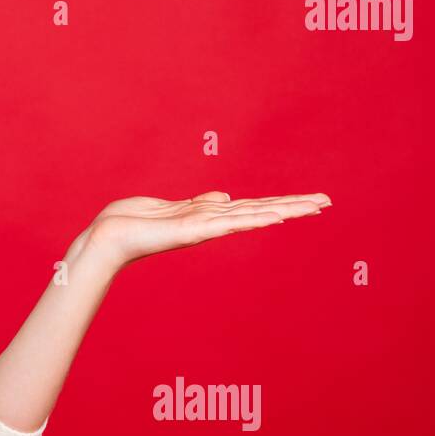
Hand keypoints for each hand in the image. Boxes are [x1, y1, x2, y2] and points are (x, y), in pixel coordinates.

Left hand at [82, 191, 331, 270]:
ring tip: (312, 207)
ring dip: (282, 210)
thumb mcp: (171, 208)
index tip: (310, 200)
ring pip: (251, 216)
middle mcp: (211, 223)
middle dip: (293, 206)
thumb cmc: (133, 223)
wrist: (108, 238)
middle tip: (327, 202)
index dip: (281, 202)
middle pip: (260, 211)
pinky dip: (251, 219)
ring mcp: (204, 228)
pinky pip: (227, 223)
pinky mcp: (191, 232)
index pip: (252, 206)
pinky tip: (273, 217)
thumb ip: (200, 203)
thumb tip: (225, 197)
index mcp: (207, 216)